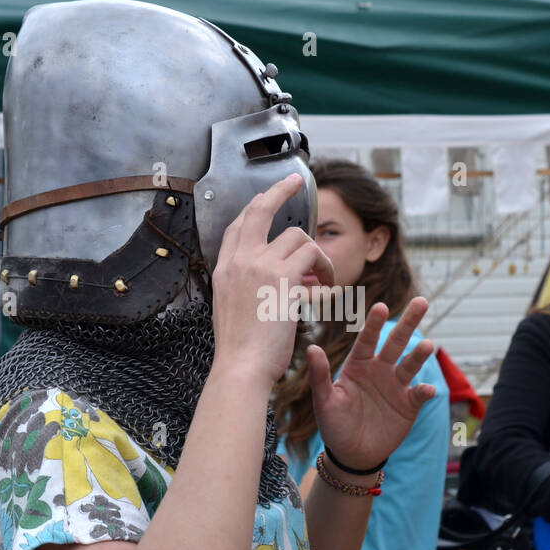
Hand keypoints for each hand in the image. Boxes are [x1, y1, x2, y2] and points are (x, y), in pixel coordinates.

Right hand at [211, 173, 332, 385]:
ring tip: (323, 278)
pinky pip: (312, 256)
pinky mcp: (282, 278)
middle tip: (296, 182)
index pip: (237, 226)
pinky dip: (325, 268)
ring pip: (297, 236)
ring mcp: (259, 266)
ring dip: (316, 255)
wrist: (241, 367)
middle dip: (280, 190)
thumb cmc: (241, 350)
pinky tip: (326, 287)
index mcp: (223, 269)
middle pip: (259, 210)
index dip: (254, 208)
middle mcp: (239, 261)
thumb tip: (287, 278)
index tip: (266, 198)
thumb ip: (251, 287)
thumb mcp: (232, 310)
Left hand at [309, 298, 437, 473]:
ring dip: (420, 355)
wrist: (352, 454)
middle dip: (408, 322)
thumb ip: (320, 375)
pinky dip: (424, 391)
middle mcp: (380, 370)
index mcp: (359, 364)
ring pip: (411, 364)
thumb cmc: (334, 425)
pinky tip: (427, 390)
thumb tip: (311, 348)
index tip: (381, 307)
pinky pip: (419, 394)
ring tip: (428, 344)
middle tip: (421, 302)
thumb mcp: (324, 401)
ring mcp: (396, 386)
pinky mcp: (409, 405)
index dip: (374, 324)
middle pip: (396, 342)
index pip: (368, 339)